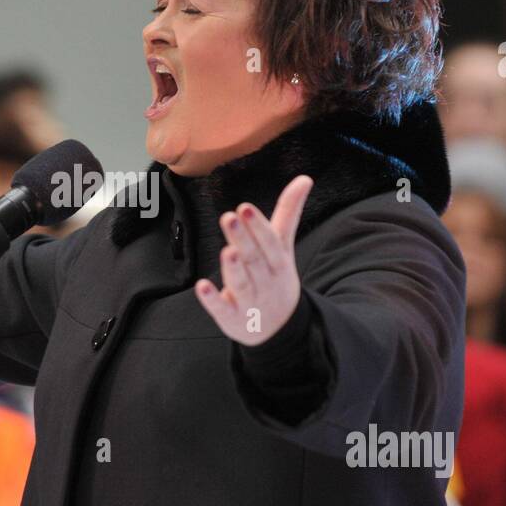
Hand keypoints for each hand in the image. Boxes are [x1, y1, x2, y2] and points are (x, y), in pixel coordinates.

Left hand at [194, 174, 312, 346]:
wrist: (281, 328)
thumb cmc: (277, 277)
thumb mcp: (284, 247)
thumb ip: (288, 213)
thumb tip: (304, 177)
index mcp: (279, 262)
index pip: (270, 243)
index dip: (258, 227)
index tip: (245, 208)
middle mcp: (266, 281)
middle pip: (254, 259)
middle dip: (243, 239)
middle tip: (230, 217)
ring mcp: (250, 302)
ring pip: (242, 284)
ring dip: (233, 268)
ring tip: (226, 251)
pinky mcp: (233, 318)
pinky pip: (223, 309)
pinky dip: (213, 299)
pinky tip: (201, 286)